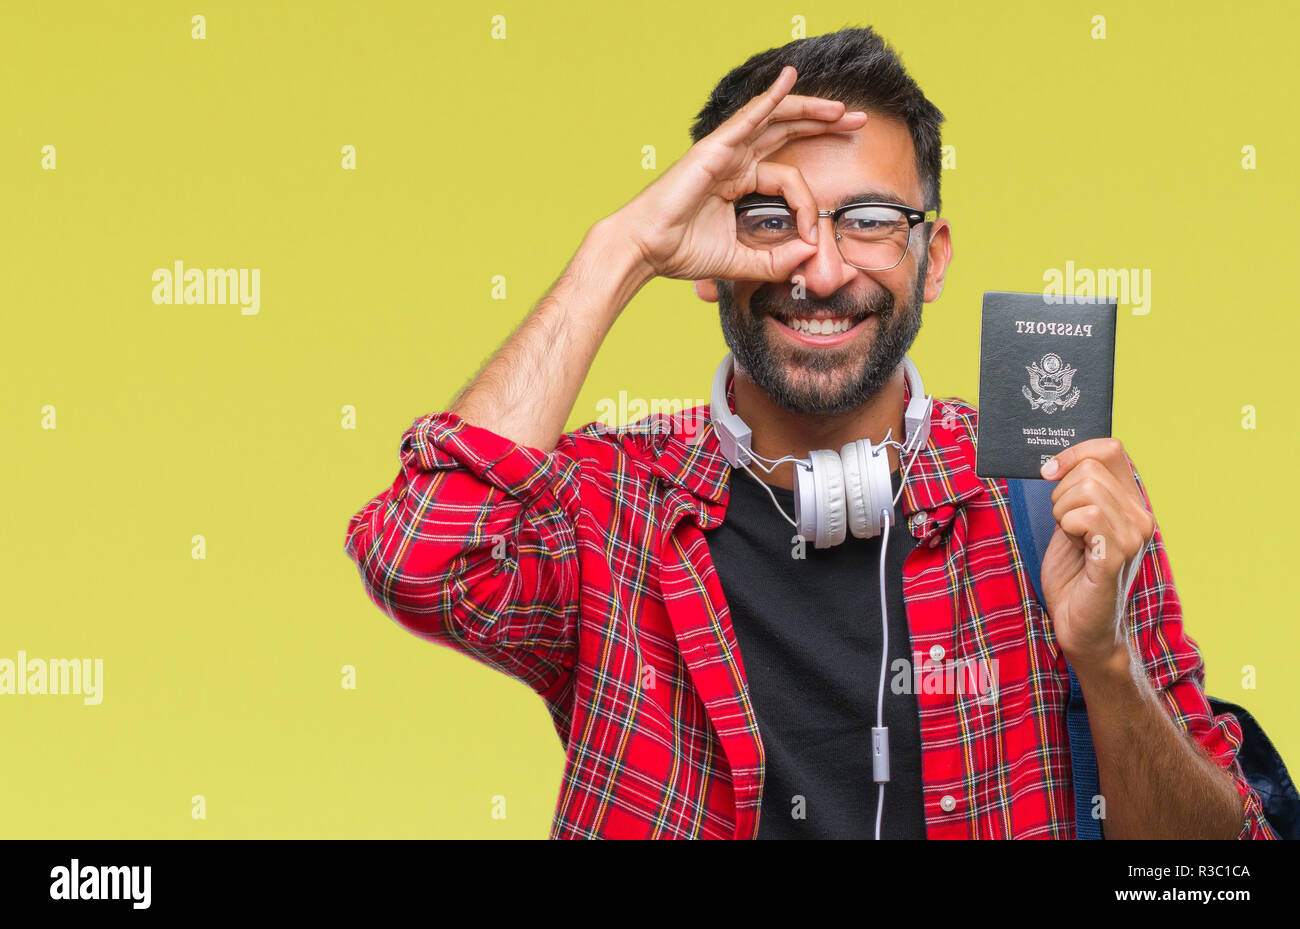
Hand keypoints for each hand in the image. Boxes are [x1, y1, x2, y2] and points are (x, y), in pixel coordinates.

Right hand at [615, 65, 867, 282]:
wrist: (645, 249)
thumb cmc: (680, 251)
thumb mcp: (740, 261)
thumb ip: (774, 262)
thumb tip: (809, 256)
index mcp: (738, 182)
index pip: (788, 180)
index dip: (807, 206)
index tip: (810, 237)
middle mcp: (734, 161)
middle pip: (786, 132)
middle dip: (823, 125)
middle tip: (857, 122)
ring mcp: (725, 151)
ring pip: (774, 119)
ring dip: (809, 109)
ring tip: (840, 108)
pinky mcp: (715, 148)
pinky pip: (748, 118)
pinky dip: (770, 98)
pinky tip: (789, 79)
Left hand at [1039, 438, 1156, 676]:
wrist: (1081, 627)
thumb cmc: (1073, 576)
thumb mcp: (1071, 523)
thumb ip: (1074, 493)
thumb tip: (1055, 461)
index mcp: (1131, 504)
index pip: (1110, 449)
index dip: (1074, 453)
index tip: (1049, 472)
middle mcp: (1140, 516)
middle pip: (1090, 467)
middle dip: (1060, 491)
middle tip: (1064, 524)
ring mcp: (1133, 535)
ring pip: (1086, 489)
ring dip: (1062, 511)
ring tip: (1072, 538)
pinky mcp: (1118, 555)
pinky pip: (1088, 517)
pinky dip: (1068, 527)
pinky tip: (1077, 548)